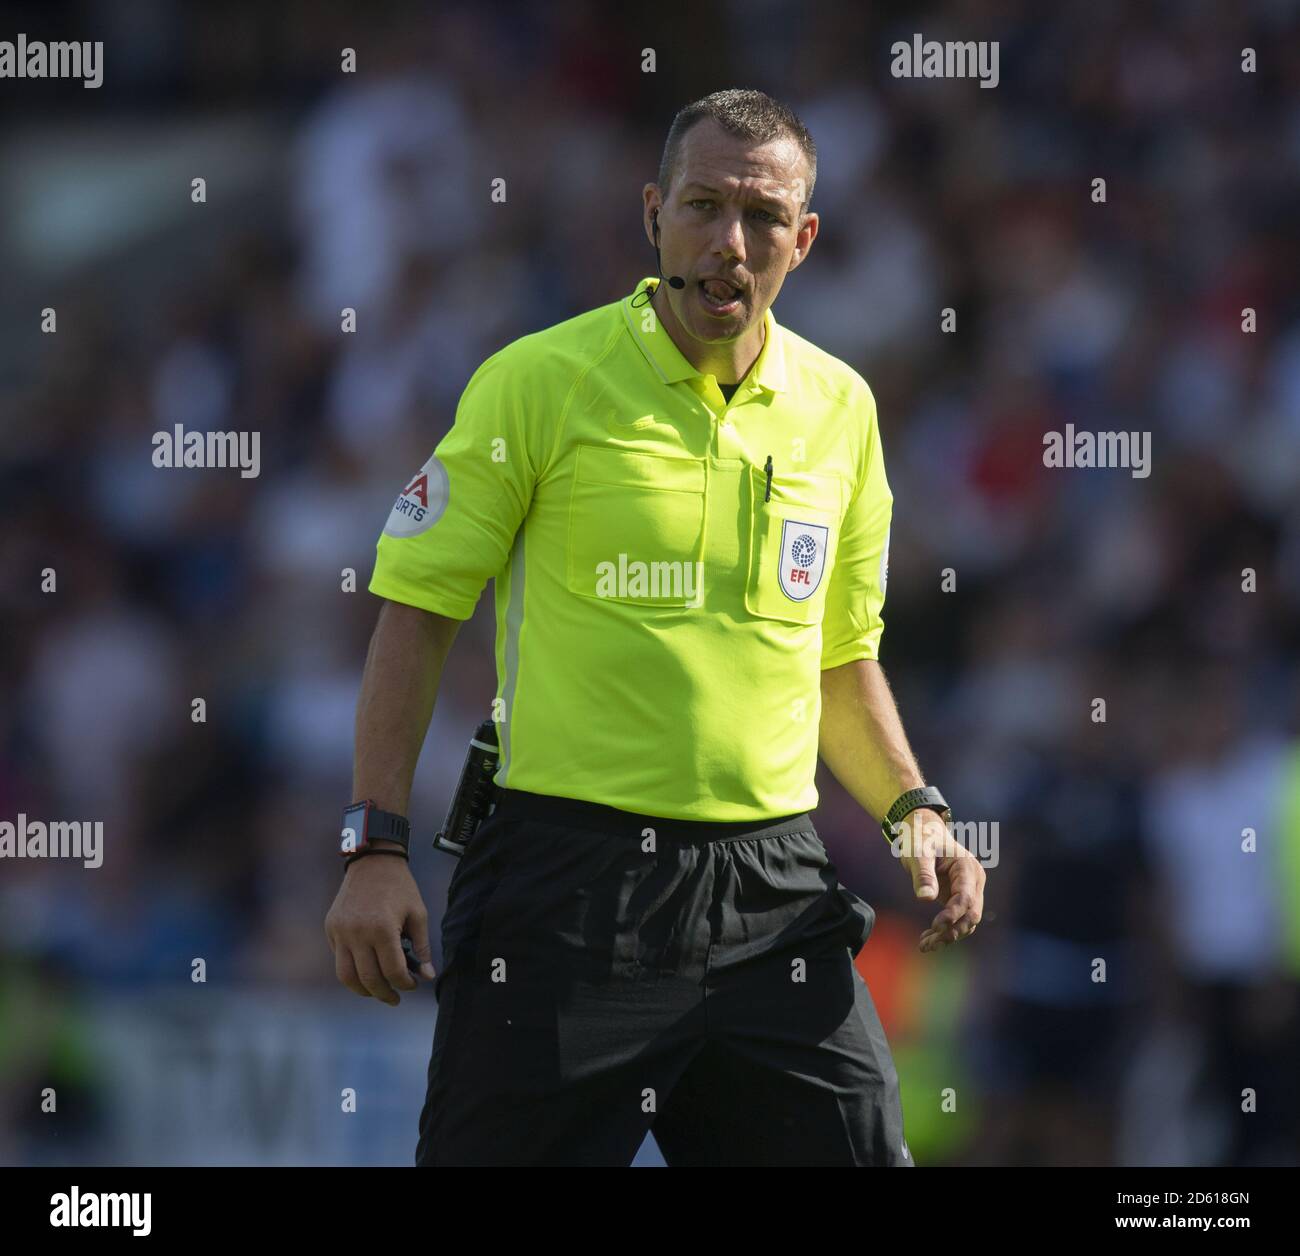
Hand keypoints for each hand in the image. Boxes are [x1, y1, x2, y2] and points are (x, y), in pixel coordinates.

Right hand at [324, 841, 435, 1004]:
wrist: (373, 860)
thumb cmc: (400, 887)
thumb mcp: (418, 914)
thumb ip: (422, 947)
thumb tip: (428, 977)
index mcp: (382, 928)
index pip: (393, 971)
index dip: (405, 984)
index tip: (414, 984)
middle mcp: (358, 933)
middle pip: (369, 979)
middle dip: (385, 994)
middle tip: (395, 999)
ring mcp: (341, 932)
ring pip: (346, 976)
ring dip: (363, 990)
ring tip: (377, 992)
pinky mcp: (331, 928)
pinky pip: (339, 959)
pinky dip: (351, 971)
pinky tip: (365, 970)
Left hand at [890, 808, 985, 952]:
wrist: (924, 832)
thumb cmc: (920, 839)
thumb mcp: (917, 853)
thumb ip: (922, 875)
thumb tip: (926, 900)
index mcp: (967, 867)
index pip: (965, 897)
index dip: (953, 914)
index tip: (935, 926)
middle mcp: (974, 881)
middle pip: (971, 914)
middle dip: (952, 931)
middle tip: (928, 944)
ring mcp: (970, 890)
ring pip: (967, 922)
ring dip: (948, 936)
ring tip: (924, 945)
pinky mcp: (961, 898)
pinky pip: (959, 920)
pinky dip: (946, 932)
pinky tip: (927, 940)